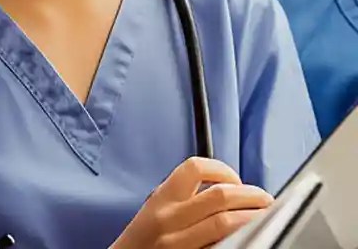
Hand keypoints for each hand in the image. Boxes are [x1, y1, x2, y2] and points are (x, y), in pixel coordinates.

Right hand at [110, 157, 272, 248]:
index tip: (236, 180)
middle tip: (265, 200)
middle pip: (220, 195)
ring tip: (265, 218)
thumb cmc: (144, 240)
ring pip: (227, 222)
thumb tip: (227, 191)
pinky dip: (241, 239)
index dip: (224, 170)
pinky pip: (222, 246)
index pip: (195, 168)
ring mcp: (180, 242)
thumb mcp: (155, 209)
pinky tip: (249, 238)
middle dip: (252, 195)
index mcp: (162, 198)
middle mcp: (169, 218)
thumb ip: (182, 198)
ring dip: (254, 217)